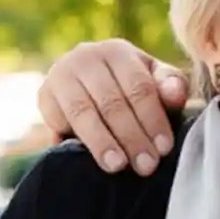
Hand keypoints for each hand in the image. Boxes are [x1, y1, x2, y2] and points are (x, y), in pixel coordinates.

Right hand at [37, 39, 189, 174]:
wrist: (86, 86)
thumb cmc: (132, 86)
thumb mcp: (156, 82)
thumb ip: (171, 86)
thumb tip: (176, 94)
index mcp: (118, 52)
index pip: (139, 87)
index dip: (153, 119)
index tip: (164, 148)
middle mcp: (86, 57)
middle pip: (112, 102)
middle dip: (132, 137)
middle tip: (146, 165)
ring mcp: (61, 74)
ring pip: (83, 112)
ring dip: (102, 142)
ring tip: (118, 166)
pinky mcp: (44, 95)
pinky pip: (60, 120)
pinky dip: (77, 139)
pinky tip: (89, 159)